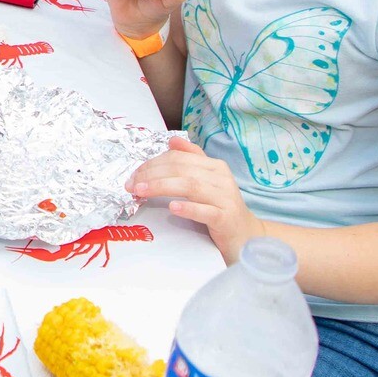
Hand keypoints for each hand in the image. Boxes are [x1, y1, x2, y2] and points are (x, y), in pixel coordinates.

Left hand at [130, 136, 263, 262]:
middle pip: (181, 170)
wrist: (246, 236)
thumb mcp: (207, 181)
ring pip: (191, 186)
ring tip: (141, 192)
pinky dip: (189, 208)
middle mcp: (222, 178)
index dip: (152, 164)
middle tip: (131, 185)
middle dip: (152, 175)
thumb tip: (172, 140)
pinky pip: (206, 211)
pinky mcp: (226, 218)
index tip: (133, 175)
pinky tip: (173, 208)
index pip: (178, 158)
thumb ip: (191, 159)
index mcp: (214, 166)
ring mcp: (226, 198)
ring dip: (162, 187)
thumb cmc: (221, 208)